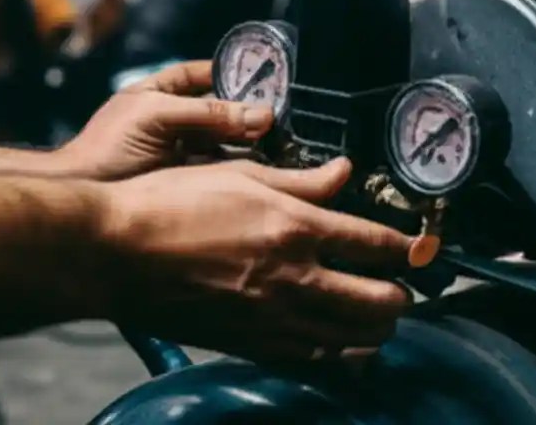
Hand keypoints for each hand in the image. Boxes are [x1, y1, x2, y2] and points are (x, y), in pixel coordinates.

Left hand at [58, 61, 273, 179]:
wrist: (84, 194)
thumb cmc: (109, 146)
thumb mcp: (157, 116)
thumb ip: (208, 113)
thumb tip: (263, 114)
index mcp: (155, 94)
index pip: (194, 75)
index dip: (223, 71)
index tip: (256, 74)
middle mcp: (170, 119)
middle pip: (215, 108)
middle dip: (243, 110)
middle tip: (275, 114)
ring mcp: (177, 149)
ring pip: (220, 138)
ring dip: (245, 138)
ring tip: (276, 140)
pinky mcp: (185, 178)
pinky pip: (218, 166)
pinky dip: (238, 164)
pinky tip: (259, 164)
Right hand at [97, 158, 412, 362]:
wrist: (114, 253)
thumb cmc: (169, 203)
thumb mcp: (241, 174)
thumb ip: (302, 179)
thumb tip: (345, 173)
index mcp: (295, 227)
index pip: (378, 244)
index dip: (410, 247)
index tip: (421, 248)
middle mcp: (294, 277)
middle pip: (380, 300)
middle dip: (402, 294)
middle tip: (403, 285)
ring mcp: (273, 318)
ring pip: (355, 338)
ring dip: (377, 328)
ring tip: (379, 315)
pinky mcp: (251, 346)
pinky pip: (314, 362)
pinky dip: (340, 358)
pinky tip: (344, 348)